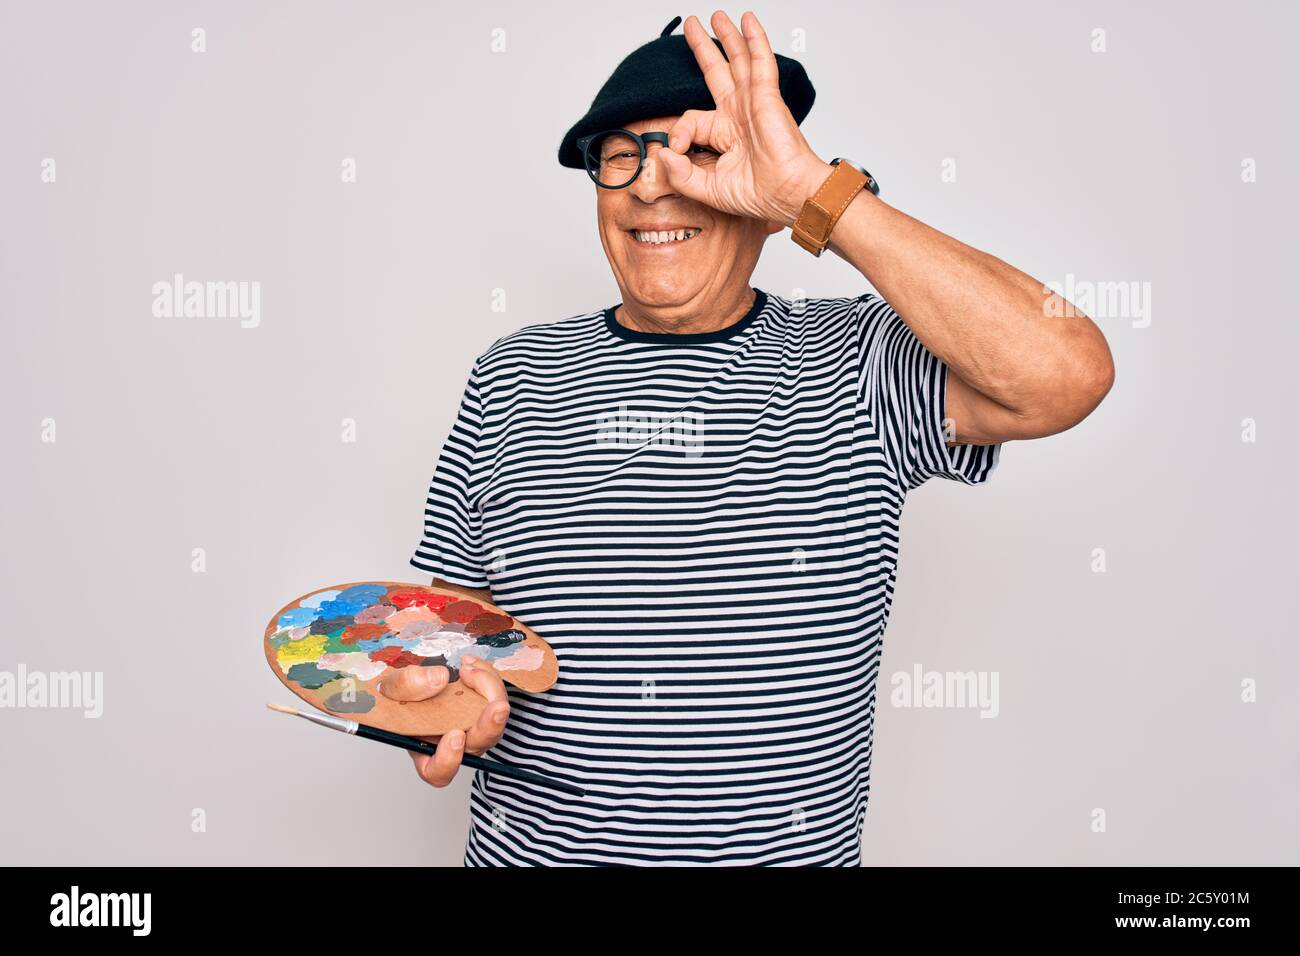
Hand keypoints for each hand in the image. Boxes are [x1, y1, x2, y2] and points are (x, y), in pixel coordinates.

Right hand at [378, 655, 510, 788]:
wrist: (410, 674)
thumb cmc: (396, 690)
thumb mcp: (389, 686)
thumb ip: (407, 685)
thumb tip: (439, 678)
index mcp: (424, 750)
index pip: (439, 771)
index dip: (449, 760)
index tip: (454, 736)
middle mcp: (452, 743)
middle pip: (478, 745)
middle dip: (490, 726)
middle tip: (497, 707)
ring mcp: (470, 726)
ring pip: (493, 720)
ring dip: (489, 692)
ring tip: (469, 670)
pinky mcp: (483, 706)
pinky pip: (494, 697)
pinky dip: (486, 677)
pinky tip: (470, 664)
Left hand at [657, 12, 831, 226]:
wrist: (788, 194)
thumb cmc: (759, 195)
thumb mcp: (708, 190)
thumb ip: (681, 175)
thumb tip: (664, 153)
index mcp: (725, 135)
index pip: (691, 119)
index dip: (678, 133)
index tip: (677, 150)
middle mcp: (738, 114)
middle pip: (716, 72)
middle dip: (703, 48)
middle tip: (691, 27)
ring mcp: (752, 102)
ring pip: (737, 60)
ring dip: (727, 36)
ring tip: (716, 16)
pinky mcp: (766, 96)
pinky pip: (759, 61)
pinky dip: (754, 39)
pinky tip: (747, 20)